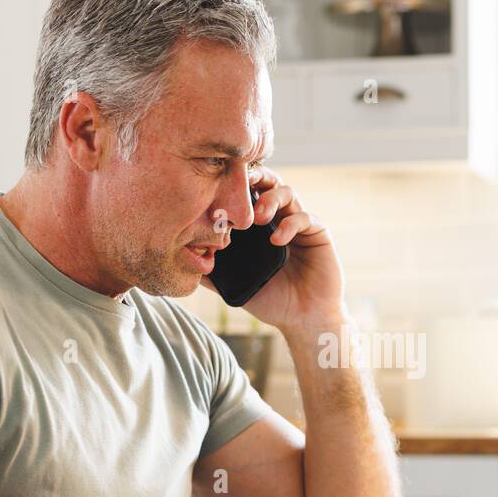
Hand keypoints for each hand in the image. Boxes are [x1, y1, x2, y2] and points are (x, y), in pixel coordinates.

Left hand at [201, 165, 344, 334]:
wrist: (302, 319)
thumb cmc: (270, 301)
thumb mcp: (233, 285)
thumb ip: (211, 271)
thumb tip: (180, 261)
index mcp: (258, 225)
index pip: (248, 193)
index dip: (236, 183)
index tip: (218, 184)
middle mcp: (279, 218)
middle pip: (269, 182)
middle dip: (256, 177)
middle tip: (241, 183)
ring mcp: (299, 224)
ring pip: (288, 193)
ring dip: (270, 199)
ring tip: (257, 216)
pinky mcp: (318, 233)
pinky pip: (305, 218)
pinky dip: (289, 224)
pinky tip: (276, 239)